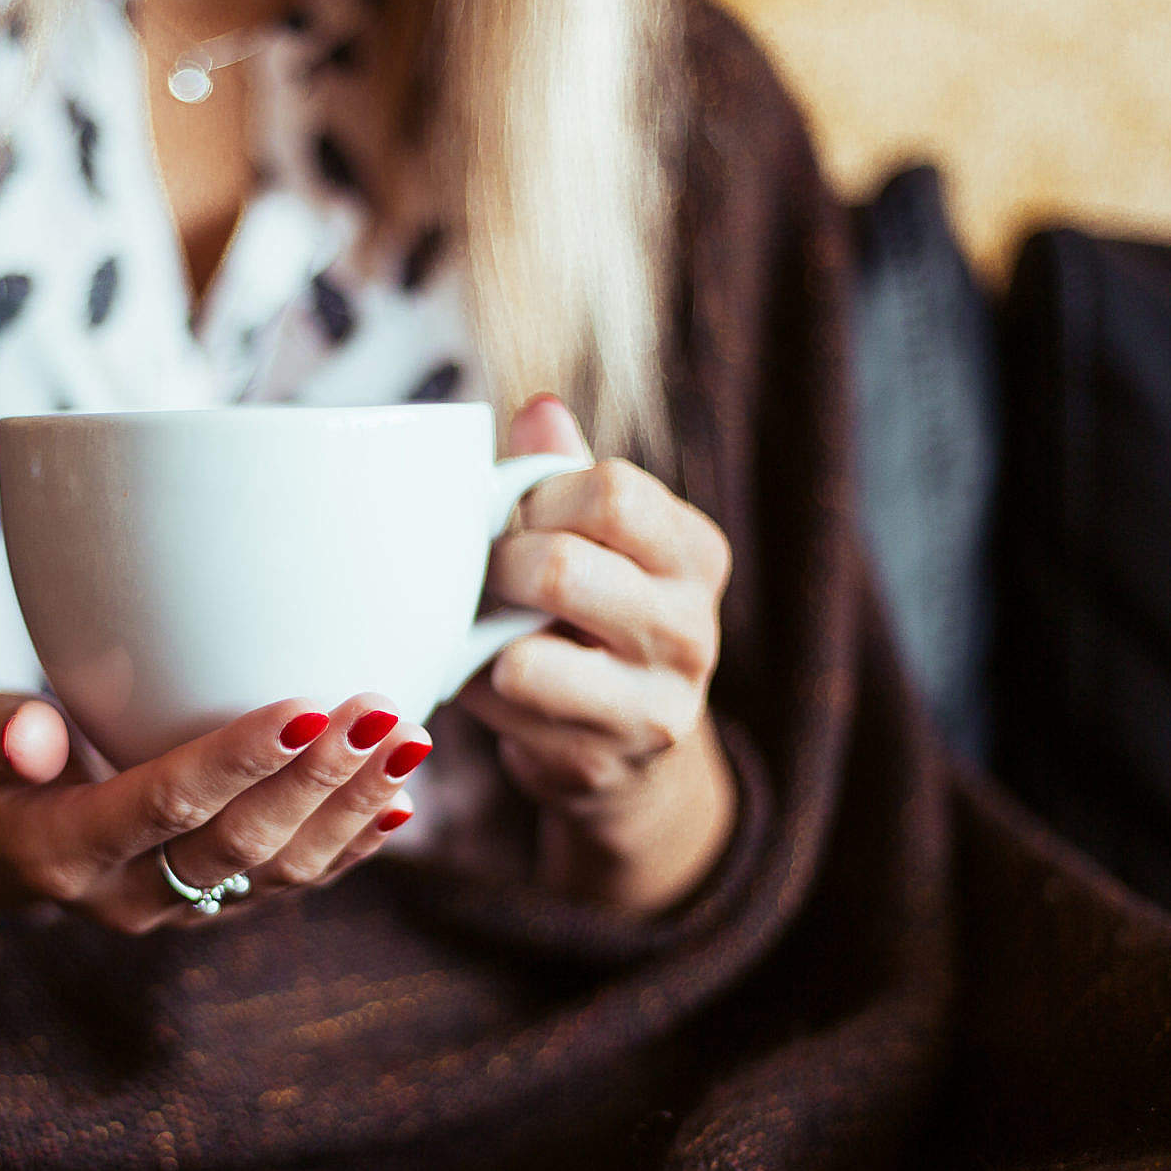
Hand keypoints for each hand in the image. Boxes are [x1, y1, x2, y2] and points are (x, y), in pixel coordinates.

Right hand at [0, 692, 432, 933]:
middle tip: (378, 713)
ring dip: (350, 809)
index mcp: (67, 851)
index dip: (238, 761)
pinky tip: (400, 798)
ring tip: (408, 740)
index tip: (306, 708)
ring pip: (280, 872)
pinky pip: (293, 885)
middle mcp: (131, 897)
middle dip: (316, 781)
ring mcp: (181, 911)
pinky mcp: (218, 909)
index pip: (164, 806)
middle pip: (240, 845)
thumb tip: (35, 732)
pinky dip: (351, 844)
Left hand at [452, 395, 737, 913]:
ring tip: (485, 628)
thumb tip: (538, 409)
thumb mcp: (598, 539)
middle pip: (558, 568)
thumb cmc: (594, 617)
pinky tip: (489, 680)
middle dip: (497, 567)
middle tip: (487, 575)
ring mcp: (652, 706)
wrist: (624, 749)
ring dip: (481, 637)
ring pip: (525, 657)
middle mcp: (692, 629)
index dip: (538, 498)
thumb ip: (566, 474)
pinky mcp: (598, 762)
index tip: (518, 516)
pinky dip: (475, 689)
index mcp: (695, 553)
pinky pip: (500, 713)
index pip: (611, 491)